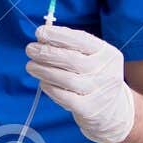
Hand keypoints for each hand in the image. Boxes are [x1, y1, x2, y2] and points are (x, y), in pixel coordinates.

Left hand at [26, 24, 135, 142]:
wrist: (112, 109)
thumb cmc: (95, 76)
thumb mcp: (93, 57)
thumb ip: (72, 45)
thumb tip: (44, 35)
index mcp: (107, 53)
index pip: (81, 40)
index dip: (58, 35)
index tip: (39, 32)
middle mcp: (107, 71)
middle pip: (72, 60)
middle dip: (47, 53)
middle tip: (30, 49)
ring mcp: (99, 92)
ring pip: (66, 79)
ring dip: (44, 70)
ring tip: (31, 66)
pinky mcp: (89, 109)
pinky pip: (64, 97)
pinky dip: (50, 88)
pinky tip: (42, 82)